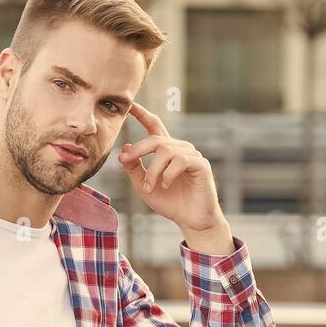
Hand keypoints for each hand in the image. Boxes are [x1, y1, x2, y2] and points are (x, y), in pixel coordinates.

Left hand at [118, 101, 228, 240]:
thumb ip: (133, 169)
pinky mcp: (201, 164)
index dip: (142, 115)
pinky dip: (168, 174)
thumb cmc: (171, 203)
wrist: (191, 220)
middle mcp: (180, 149)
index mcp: (167, 151)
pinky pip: (180, 160)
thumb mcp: (144, 186)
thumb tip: (124, 149)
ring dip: (153, 170)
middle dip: (138, 149)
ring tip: (149, 188)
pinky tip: (167, 185)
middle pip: (156, 139)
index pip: (154, 127)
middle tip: (125, 161)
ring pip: (166, 151)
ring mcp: (191, 155)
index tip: (130, 106)